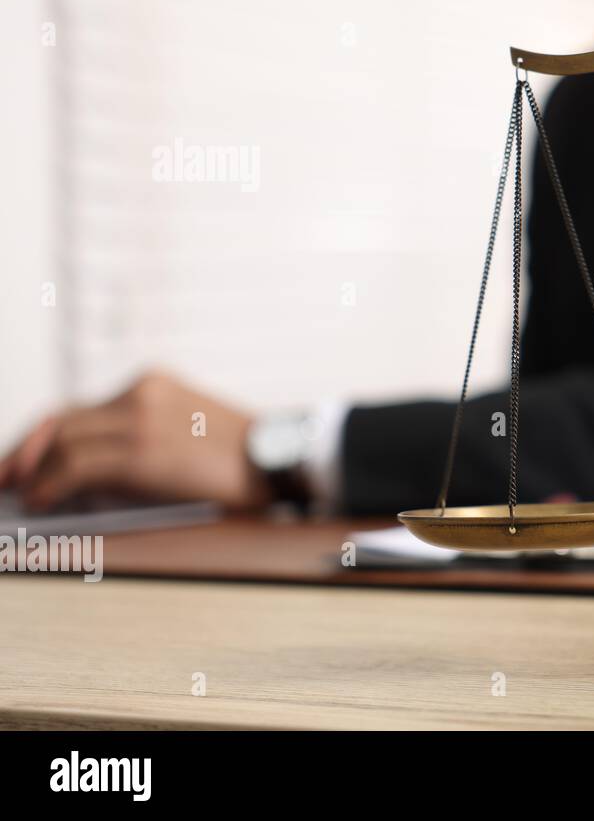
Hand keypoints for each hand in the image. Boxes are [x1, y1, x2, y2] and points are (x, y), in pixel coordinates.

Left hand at [0, 371, 272, 511]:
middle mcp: (139, 393)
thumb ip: (148, 429)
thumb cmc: (241, 454)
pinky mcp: (141, 452)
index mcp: (152, 383)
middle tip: (7, 476)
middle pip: (62, 419)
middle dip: (26, 450)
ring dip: (34, 469)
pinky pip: (77, 466)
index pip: (80, 407)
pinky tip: (44, 499)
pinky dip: (52, 484)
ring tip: (22, 492)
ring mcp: (139, 420)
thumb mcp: (189, 425)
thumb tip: (94, 464)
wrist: (278, 458)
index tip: (22, 456)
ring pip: (63, 441)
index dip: (42, 434)